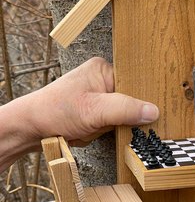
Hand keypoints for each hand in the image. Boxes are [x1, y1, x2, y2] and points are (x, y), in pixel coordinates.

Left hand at [0, 57, 158, 170]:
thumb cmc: (56, 111)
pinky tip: (97, 131)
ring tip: (99, 127)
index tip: (154, 112)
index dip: (145, 97)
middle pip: (133, 100)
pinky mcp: (98, 113)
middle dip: (127, 116)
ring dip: (116, 126)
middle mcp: (104, 81)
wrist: (32, 130)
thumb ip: (125, 109)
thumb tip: (153, 111)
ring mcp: (101, 98)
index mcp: (105, 69)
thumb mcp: (94, 110)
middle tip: (117, 122)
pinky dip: (109, 132)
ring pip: (125, 115)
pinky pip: (115, 124)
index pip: (136, 82)